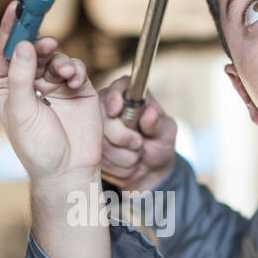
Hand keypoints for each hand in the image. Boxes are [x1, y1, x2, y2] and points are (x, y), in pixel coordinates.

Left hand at [0, 0, 102, 188]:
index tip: (16, 7)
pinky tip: (75, 83)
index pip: (5, 51)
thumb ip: (22, 77)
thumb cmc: (37, 148)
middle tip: (48, 38)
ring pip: (55, 55)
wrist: (69, 170)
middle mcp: (27, 81)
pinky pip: (74, 67)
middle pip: (31, 47)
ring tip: (64, 75)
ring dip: (60, 60)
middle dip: (39, 40)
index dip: (10, 28)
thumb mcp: (22, 112)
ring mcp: (51, 83)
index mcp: (5, 86)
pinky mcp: (75, 88)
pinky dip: (75, 71)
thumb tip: (24, 45)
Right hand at [99, 76, 177, 192]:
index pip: (117, 87)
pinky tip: (125, 164)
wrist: (150, 170)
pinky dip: (115, 165)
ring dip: (121, 154)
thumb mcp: (166, 133)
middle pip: (102, 115)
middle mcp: (110, 106)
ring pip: (99, 139)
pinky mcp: (92, 147)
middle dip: (120, 136)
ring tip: (135, 155)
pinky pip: (97, 157)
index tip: (116, 111)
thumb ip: (158, 123)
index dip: (113, 97)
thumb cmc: (159, 144)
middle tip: (138, 144)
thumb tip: (150, 113)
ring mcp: (98, 127)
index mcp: (131, 95)